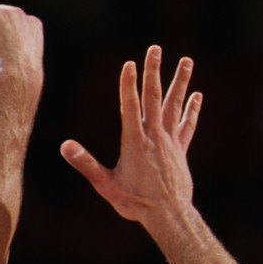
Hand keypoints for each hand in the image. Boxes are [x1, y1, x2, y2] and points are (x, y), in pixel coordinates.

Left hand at [0, 2, 44, 84]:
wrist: (15, 73)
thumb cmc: (20, 73)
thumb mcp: (26, 58)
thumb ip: (18, 50)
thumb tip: (5, 56)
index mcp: (32, 23)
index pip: (16, 17)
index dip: (6, 21)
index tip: (0, 26)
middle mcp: (18, 14)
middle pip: (0, 10)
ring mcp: (0, 14)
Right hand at [61, 46, 201, 225]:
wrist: (169, 215)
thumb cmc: (135, 203)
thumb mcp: (106, 185)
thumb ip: (86, 164)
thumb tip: (65, 146)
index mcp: (135, 142)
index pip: (130, 106)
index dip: (129, 84)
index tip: (129, 64)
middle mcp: (154, 136)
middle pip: (154, 97)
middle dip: (153, 72)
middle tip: (155, 48)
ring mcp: (170, 141)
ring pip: (176, 105)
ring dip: (180, 82)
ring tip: (186, 60)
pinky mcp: (180, 150)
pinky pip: (188, 125)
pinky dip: (192, 109)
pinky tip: (197, 95)